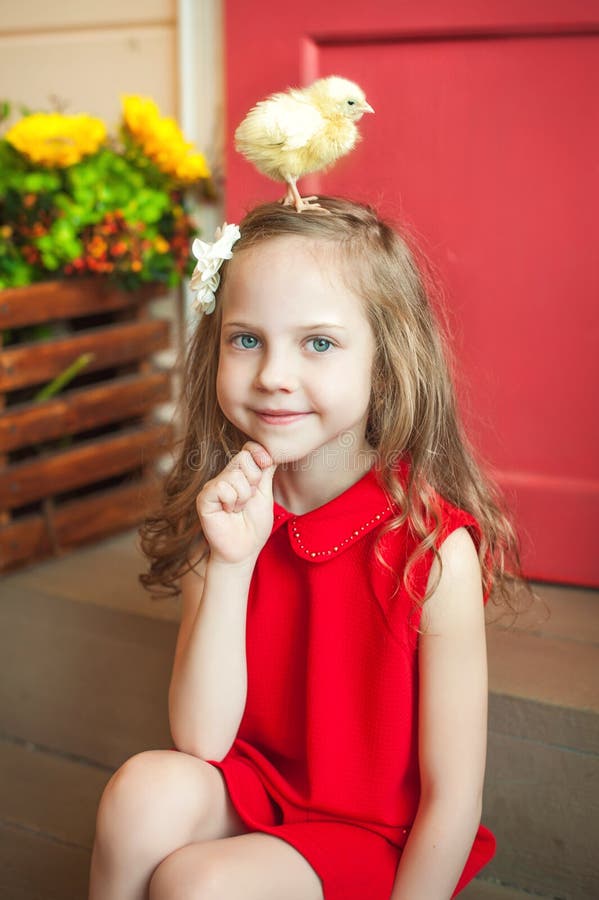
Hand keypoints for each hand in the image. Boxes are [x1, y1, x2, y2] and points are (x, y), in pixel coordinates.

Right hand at [196, 441, 276, 566]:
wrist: (244, 550)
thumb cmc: (254, 526)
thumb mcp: (265, 494)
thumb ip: (266, 472)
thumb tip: (274, 450)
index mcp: (239, 474)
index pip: (248, 450)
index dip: (260, 454)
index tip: (266, 465)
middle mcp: (224, 477)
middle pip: (243, 458)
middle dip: (254, 481)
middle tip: (248, 500)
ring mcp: (213, 487)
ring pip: (234, 475)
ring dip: (243, 496)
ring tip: (238, 509)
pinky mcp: (204, 498)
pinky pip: (222, 488)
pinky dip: (231, 502)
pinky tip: (228, 513)